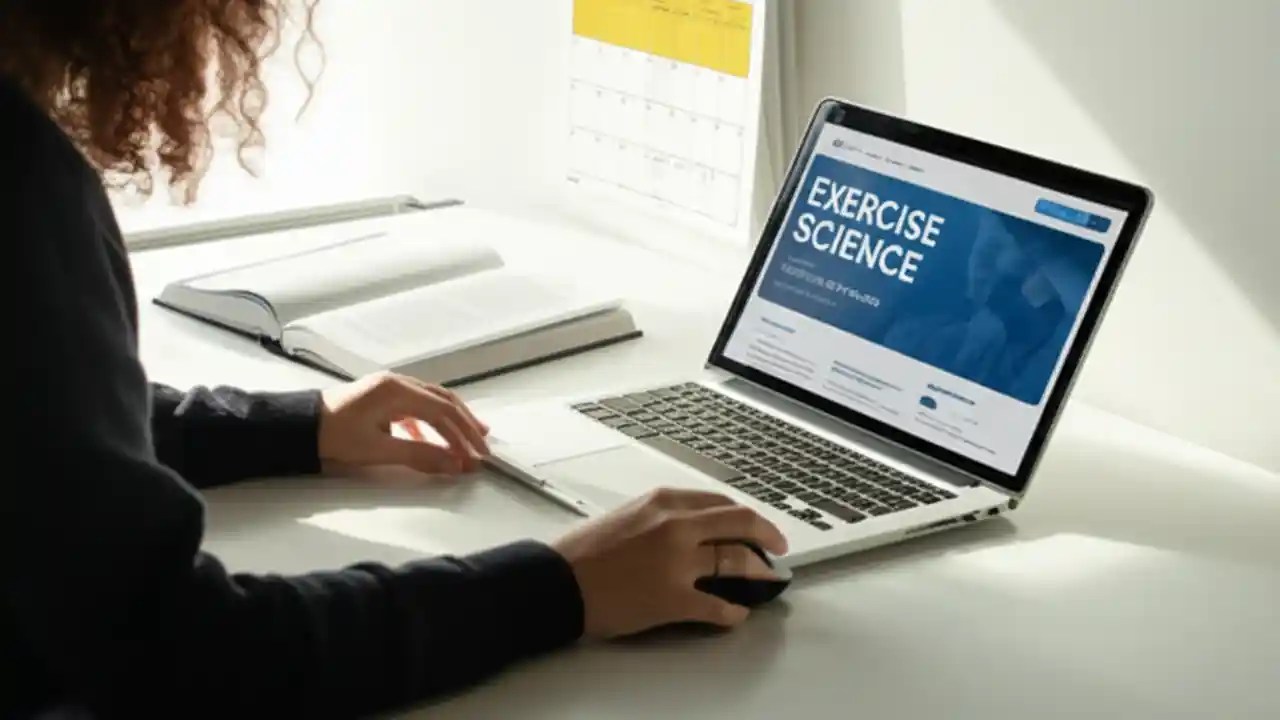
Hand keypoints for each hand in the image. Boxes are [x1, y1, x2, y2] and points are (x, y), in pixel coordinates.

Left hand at [318, 372, 489, 474]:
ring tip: (469, 436)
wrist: (298, 426)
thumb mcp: (379, 449)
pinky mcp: (381, 396)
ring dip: (451, 420)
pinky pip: (415, 405)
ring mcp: (389, 387)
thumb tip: (455, 464)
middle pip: (443, 401)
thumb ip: (421, 455)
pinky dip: (429, 421)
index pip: (443, 411)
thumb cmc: (335, 436)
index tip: (477, 456)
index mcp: (397, 390)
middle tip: (483, 446)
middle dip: (465, 425)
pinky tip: (431, 439)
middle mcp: (397, 382)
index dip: (464, 435)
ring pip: (431, 401)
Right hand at [552, 488, 787, 638]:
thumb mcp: (628, 515)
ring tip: (766, 581)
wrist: (557, 582)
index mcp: (663, 502)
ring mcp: (677, 563)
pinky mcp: (673, 599)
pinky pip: (718, 606)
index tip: (754, 524)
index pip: (719, 502)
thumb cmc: (584, 552)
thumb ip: (662, 517)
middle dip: (767, 535)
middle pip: (740, 523)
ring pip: (736, 562)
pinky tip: (736, 616)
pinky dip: (733, 613)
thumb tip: (695, 530)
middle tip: (778, 547)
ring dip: (758, 573)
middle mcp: (676, 526)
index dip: (745, 515)